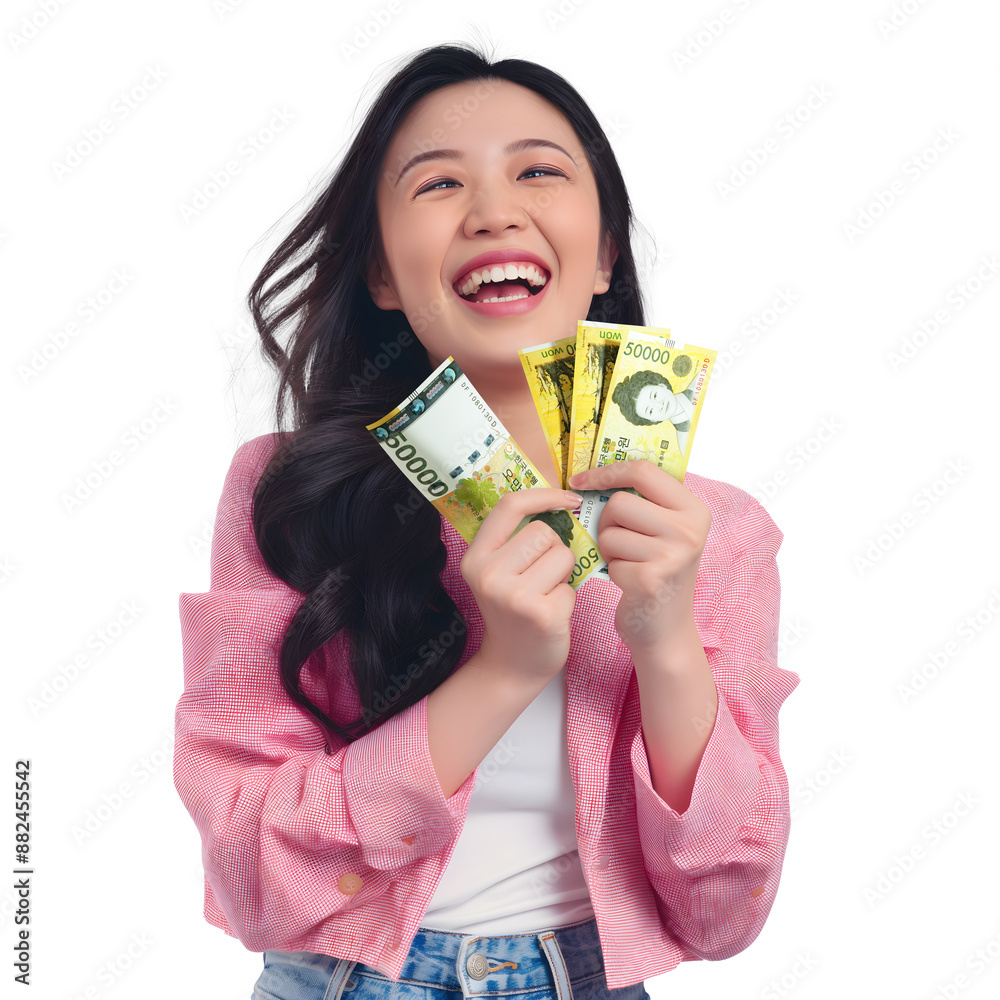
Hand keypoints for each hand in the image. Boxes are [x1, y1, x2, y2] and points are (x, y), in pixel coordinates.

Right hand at [459, 487, 582, 687]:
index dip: (543, 495)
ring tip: (547, 593)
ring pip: (562, 555)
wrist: (511, 665)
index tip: (569, 499)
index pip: (509, 506)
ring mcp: (513, 595)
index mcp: (475, 557)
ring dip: (563, 573)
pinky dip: (567, 599)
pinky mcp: (540, 614)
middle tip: (542, 577)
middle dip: (554, 550)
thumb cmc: (514, 610)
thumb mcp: (500, 572)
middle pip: (543, 532)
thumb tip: (562, 502)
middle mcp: (488, 574)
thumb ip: (516, 540)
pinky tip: (552, 614)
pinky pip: (571, 586)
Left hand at [566, 461, 710, 652]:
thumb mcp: (664, 531)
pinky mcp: (650, 579)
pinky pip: (609, 559)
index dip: (606, 472)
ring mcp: (672, 555)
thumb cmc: (657, 572)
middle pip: (618, 503)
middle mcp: (689, 530)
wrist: (666, 629)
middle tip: (619, 541)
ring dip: (608, 549)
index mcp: (694, 509)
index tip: (581, 481)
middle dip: (607, 523)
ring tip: (628, 562)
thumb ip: (643, 501)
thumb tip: (593, 471)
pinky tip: (629, 582)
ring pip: (609, 531)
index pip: (643, 471)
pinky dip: (612, 571)